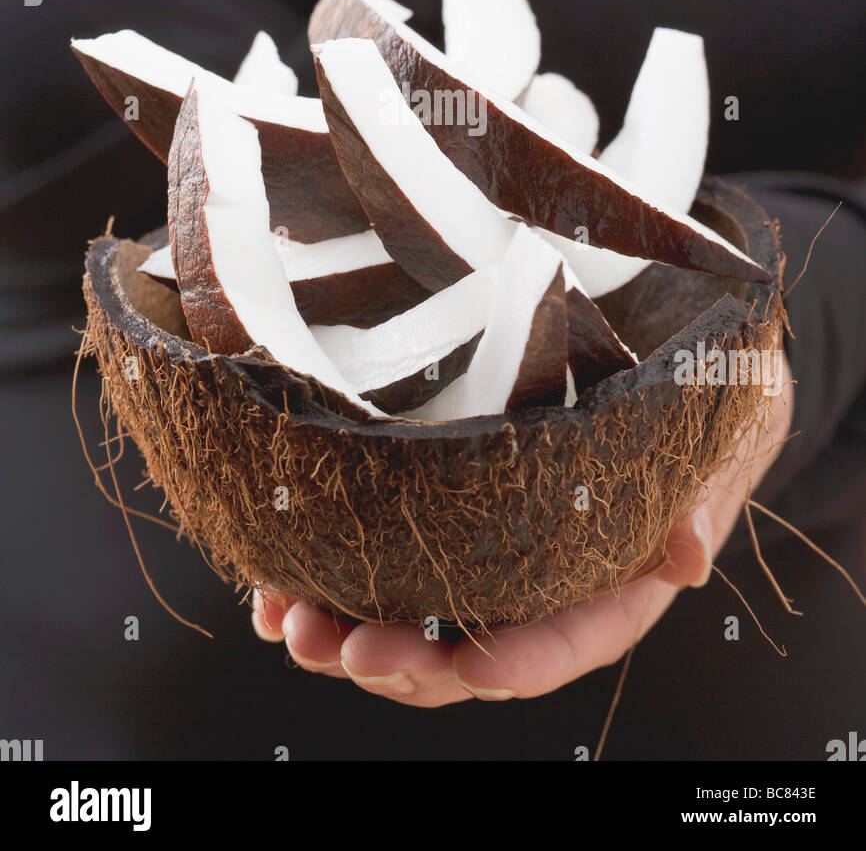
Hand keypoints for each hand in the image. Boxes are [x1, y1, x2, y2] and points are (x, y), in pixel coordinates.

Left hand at [252, 352, 793, 706]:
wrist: (668, 340)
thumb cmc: (701, 389)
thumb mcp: (723, 425)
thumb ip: (707, 490)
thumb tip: (687, 556)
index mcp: (616, 570)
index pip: (572, 636)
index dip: (525, 661)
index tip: (471, 667)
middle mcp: (542, 573)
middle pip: (474, 646)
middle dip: (409, 662)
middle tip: (348, 650)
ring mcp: (485, 548)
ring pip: (414, 617)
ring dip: (348, 633)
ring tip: (292, 625)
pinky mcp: (438, 509)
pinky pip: (378, 563)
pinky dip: (324, 582)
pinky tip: (273, 589)